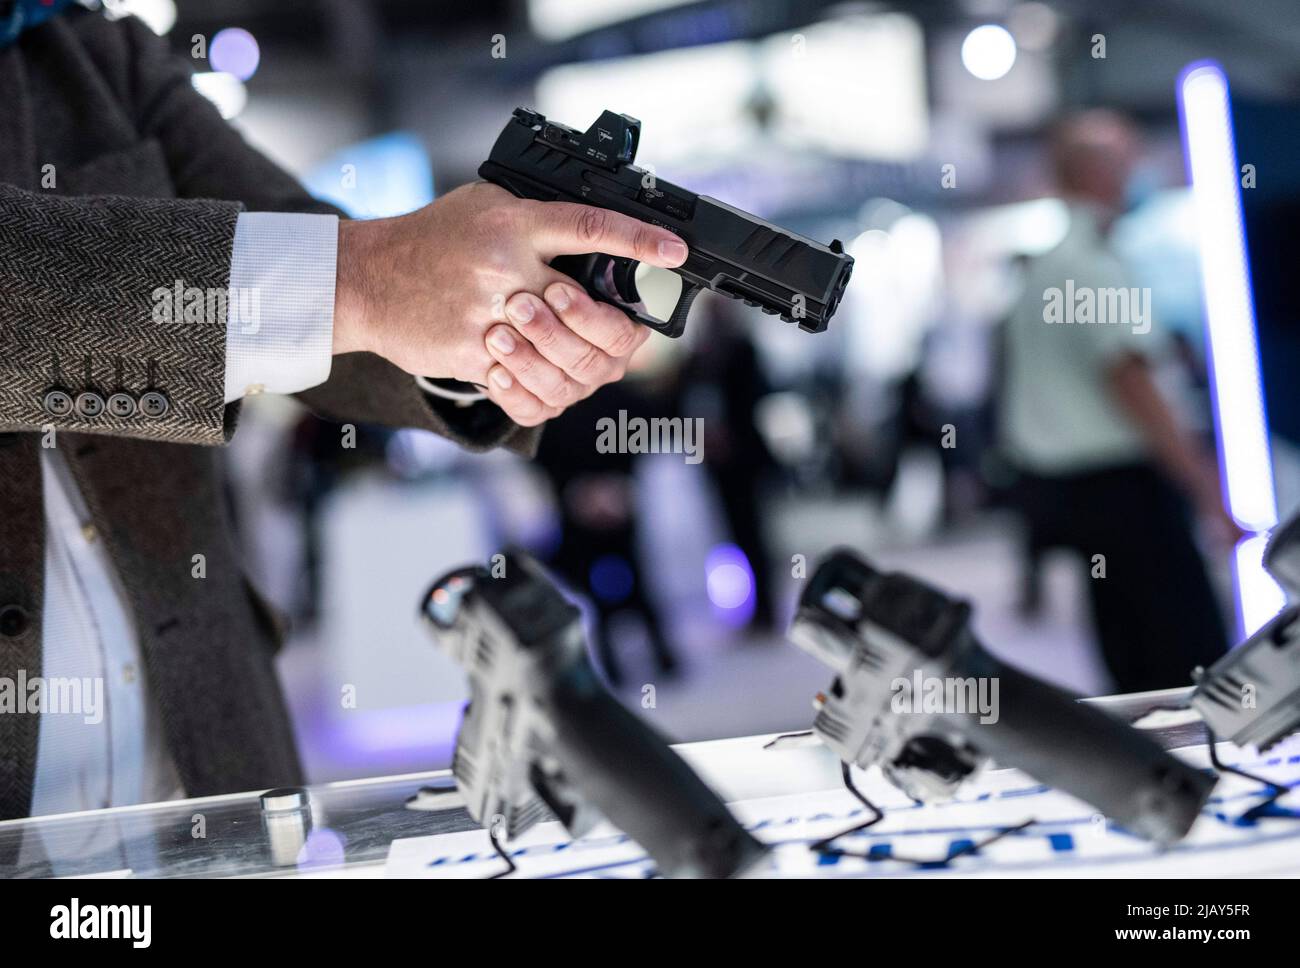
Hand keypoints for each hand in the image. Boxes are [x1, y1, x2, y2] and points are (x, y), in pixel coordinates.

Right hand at [332, 182, 687, 425]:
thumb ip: (538, 221)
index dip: (640, 241)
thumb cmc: (432, 240)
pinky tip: (532, 369)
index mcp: (516, 224)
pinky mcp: (471, 352)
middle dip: (599, 324)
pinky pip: (524, 382)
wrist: (368, 279)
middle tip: (603, 325)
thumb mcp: (487, 207)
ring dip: (568, 354)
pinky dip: (535, 382)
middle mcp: (506, 267)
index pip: (592, 227)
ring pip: (560, 353)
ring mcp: (488, 314)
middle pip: (585, 310)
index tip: (675, 252)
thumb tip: (597, 238)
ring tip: (561, 346)